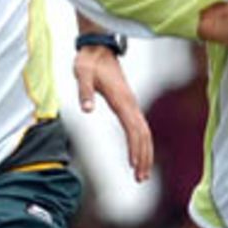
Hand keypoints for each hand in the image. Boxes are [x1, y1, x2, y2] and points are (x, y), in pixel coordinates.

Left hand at [73, 48, 153, 181]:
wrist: (98, 48)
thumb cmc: (88, 61)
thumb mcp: (82, 73)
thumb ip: (84, 91)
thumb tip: (87, 109)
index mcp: (122, 100)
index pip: (133, 129)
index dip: (135, 148)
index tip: (134, 166)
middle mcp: (131, 104)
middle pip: (143, 136)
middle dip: (144, 158)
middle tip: (140, 179)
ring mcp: (132, 105)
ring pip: (144, 134)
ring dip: (145, 154)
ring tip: (141, 175)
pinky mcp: (129, 105)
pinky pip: (139, 129)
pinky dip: (142, 144)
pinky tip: (139, 156)